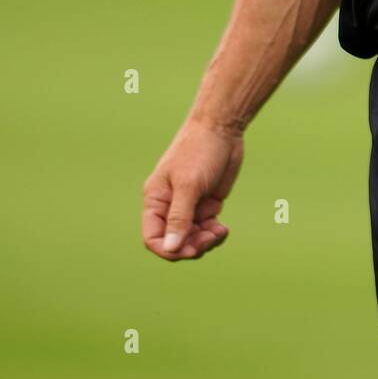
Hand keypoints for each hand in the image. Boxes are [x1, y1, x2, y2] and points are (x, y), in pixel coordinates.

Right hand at [142, 116, 243, 260]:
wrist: (222, 127)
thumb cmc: (200, 150)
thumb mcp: (189, 185)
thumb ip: (179, 217)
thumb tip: (171, 248)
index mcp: (156, 200)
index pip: (153, 237)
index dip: (169, 250)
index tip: (190, 250)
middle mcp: (169, 206)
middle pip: (174, 242)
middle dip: (192, 246)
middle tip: (210, 237)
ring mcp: (189, 206)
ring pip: (192, 239)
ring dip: (205, 241)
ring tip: (220, 231)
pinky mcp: (206, 203)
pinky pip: (206, 229)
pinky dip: (214, 233)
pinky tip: (223, 228)